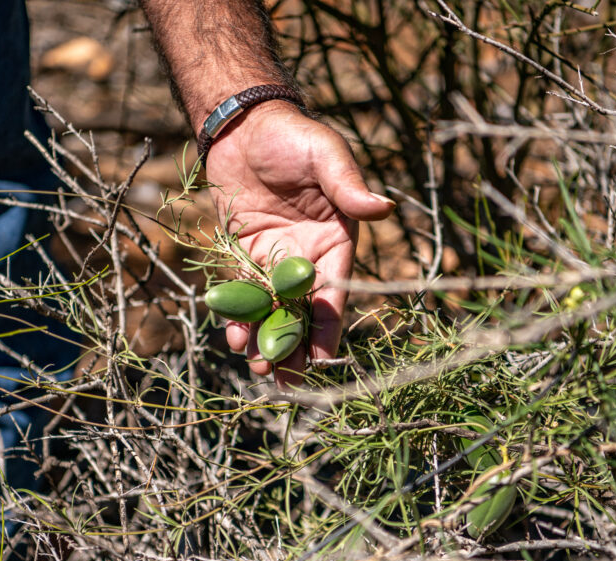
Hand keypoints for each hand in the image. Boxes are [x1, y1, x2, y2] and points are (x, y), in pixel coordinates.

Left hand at [204, 101, 394, 387]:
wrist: (245, 125)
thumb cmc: (293, 136)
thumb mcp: (326, 156)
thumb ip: (348, 186)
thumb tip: (382, 209)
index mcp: (336, 241)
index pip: (334, 294)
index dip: (327, 328)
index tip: (320, 360)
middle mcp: (309, 258)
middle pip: (302, 312)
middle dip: (294, 345)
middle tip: (282, 379)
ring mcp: (275, 260)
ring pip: (272, 310)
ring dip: (266, 339)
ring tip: (257, 368)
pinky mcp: (245, 255)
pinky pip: (243, 294)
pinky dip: (239, 316)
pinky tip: (232, 339)